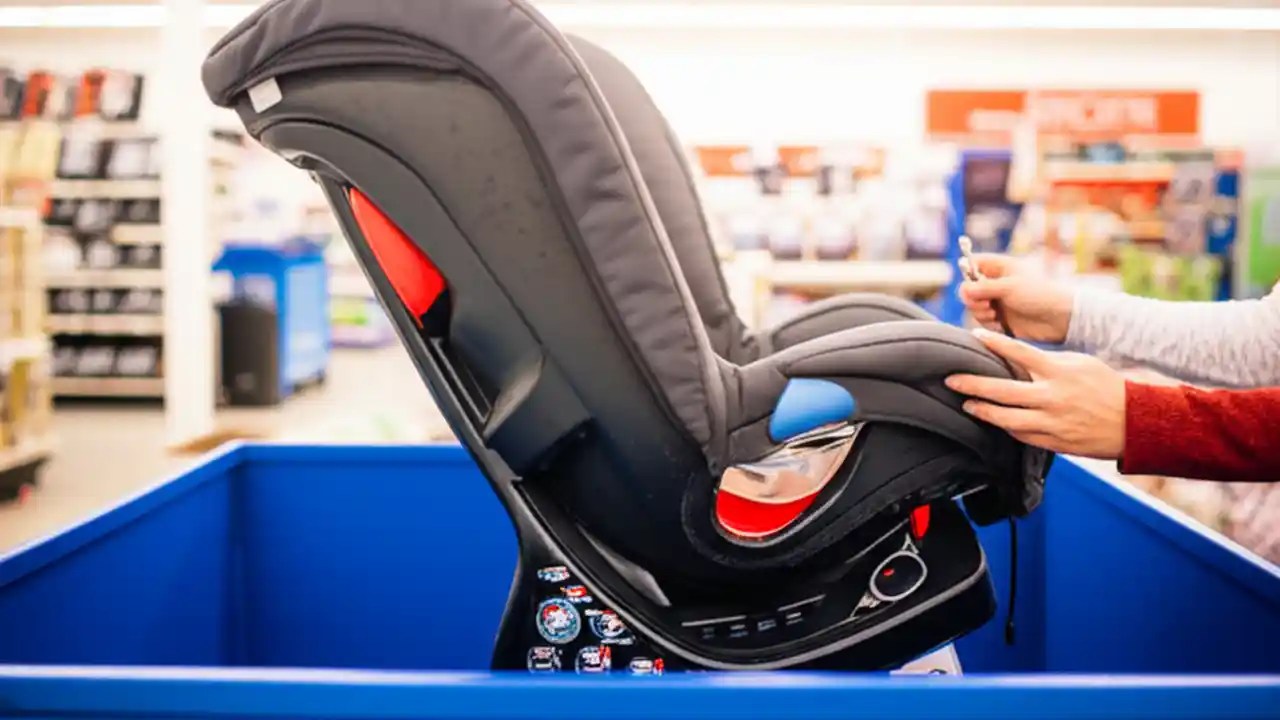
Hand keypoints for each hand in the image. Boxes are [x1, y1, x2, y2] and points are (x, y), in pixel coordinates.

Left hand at [946, 329, 1126, 459]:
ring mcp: (1051, 422)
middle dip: (972, 385)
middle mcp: (1052, 396)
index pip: (1018, 352)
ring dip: (983, 411)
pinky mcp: (1054, 442)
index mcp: (1059, 371)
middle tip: (951, 380)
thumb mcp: (1080, 363)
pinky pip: (1022, 435)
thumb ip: (1048, 362)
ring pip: (1006, 419)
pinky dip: (1007, 427)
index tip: (974, 336)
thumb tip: (1016, 359)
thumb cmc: (1106, 386)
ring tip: (967, 405)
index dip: (993, 343)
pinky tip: (994, 420)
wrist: (1135, 421)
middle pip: (1001, 391)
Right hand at [959, 254, 1074, 343]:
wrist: (1060, 318)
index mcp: (1000, 267)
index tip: (971, 284)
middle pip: (969, 289)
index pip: (974, 264)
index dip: (967, 272)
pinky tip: (1000, 323)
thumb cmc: (1039, 294)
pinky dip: (988, 323)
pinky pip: (983, 321)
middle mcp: (997, 283)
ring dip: (980, 313)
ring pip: (974, 307)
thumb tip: (963, 291)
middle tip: (986, 304)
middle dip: (973, 299)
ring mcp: (998, 301)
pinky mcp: (1001, 319)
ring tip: (995, 315)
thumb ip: (982, 288)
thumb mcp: (1008, 287)